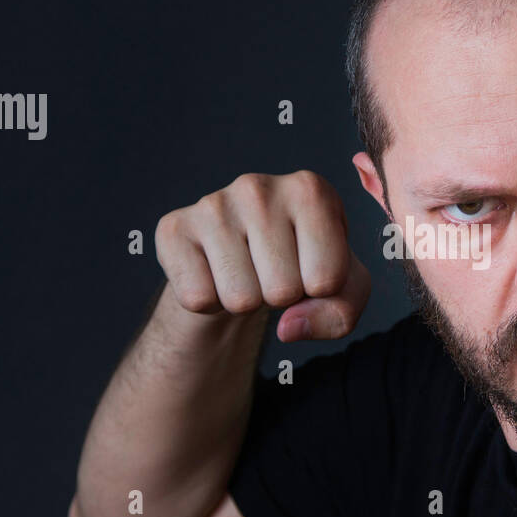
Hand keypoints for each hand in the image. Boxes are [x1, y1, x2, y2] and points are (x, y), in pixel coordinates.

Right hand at [154, 171, 370, 340]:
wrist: (240, 262)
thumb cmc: (301, 267)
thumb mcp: (342, 289)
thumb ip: (341, 312)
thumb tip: (289, 328)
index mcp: (312, 191)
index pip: (327, 279)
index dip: (320, 290)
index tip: (309, 265)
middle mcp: (260, 188)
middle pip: (283, 290)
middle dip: (281, 298)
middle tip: (272, 272)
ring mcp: (213, 204)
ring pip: (241, 299)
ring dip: (246, 303)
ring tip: (246, 272)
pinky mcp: (174, 228)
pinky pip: (198, 298)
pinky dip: (209, 303)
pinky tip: (215, 273)